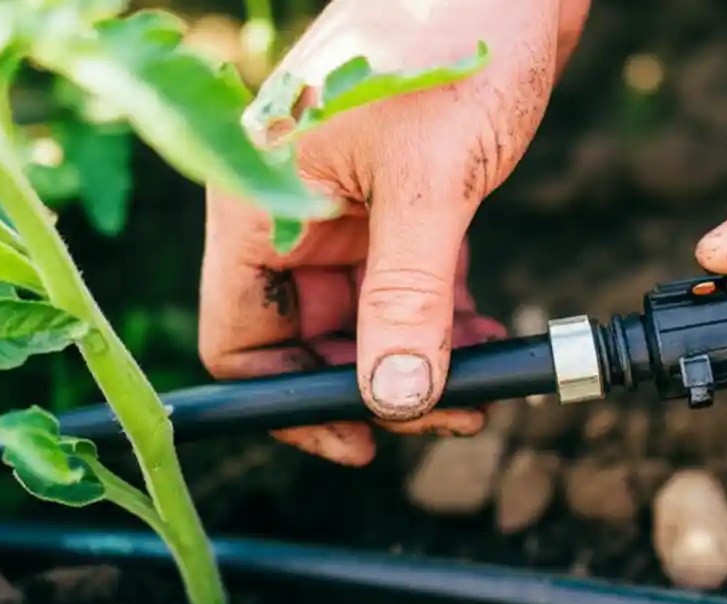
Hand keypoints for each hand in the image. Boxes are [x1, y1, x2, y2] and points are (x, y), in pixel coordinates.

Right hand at [201, 0, 590, 465]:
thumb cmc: (455, 35)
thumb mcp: (431, 181)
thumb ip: (408, 295)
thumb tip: (393, 397)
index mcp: (260, 198)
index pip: (240, 336)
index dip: (292, 402)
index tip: (361, 440)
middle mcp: (291, 209)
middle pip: (308, 340)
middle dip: (373, 386)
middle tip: (446, 414)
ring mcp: (348, 207)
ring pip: (366, 319)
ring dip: (417, 360)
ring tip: (481, 384)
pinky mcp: (402, 200)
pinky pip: (409, 285)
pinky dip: (443, 320)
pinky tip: (486, 338)